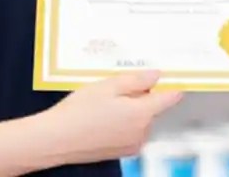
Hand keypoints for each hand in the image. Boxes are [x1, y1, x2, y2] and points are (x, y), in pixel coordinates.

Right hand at [39, 71, 182, 164]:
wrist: (56, 139)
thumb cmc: (79, 112)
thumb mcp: (109, 86)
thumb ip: (137, 80)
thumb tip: (157, 76)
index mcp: (142, 113)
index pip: (170, 97)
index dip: (171, 85)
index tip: (172, 77)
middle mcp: (142, 131)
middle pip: (153, 107)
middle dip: (141, 96)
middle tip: (117, 88)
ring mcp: (132, 144)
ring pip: (141, 120)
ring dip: (131, 111)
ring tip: (104, 105)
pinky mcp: (122, 151)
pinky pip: (131, 132)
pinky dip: (122, 123)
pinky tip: (102, 118)